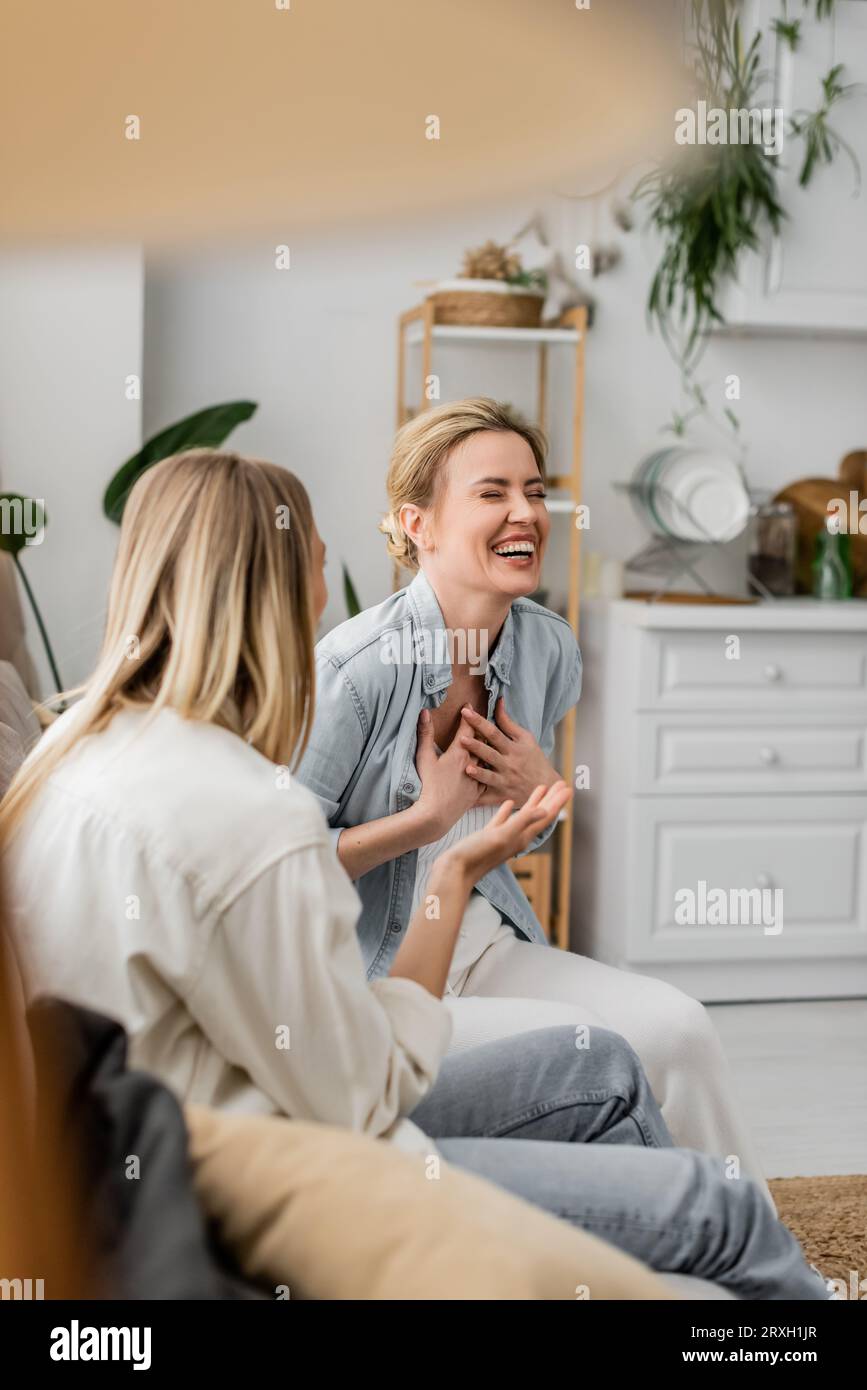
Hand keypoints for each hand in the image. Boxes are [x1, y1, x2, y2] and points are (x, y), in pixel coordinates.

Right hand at [414, 709, 482, 838]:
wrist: (437, 814)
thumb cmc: (428, 785)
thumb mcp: (424, 757)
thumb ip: (425, 734)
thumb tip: (424, 713)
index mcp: (460, 752)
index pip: (467, 728)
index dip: (469, 714)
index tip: (470, 705)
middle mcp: (472, 763)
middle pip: (482, 740)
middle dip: (482, 728)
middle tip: (484, 719)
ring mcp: (477, 778)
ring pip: (488, 758)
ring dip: (489, 748)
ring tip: (491, 741)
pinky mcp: (478, 792)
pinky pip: (488, 776)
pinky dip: (490, 768)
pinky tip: (492, 767)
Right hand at [434, 782, 571, 888]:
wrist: (454, 872)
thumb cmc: (477, 854)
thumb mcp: (502, 836)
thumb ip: (522, 822)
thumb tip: (544, 811)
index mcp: (521, 837)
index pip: (544, 816)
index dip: (557, 802)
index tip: (568, 787)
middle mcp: (516, 837)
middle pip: (539, 815)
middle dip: (550, 799)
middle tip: (561, 783)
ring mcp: (502, 837)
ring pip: (523, 816)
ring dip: (533, 802)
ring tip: (541, 788)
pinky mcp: (488, 836)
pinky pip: (503, 820)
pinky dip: (508, 811)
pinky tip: (509, 803)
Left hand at [458, 697, 558, 806]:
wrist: (546, 787)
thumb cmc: (534, 759)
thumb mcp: (525, 738)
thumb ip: (508, 722)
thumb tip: (498, 701)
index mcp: (513, 749)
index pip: (494, 733)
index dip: (480, 722)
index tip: (465, 712)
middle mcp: (509, 765)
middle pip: (490, 754)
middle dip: (476, 746)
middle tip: (461, 738)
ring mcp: (505, 782)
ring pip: (489, 778)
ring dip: (478, 773)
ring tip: (466, 768)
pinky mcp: (501, 796)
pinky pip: (487, 798)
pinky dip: (476, 799)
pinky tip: (465, 797)